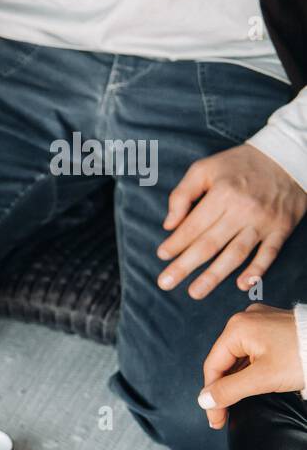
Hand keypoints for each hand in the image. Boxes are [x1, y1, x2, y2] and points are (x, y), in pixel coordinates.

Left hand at [157, 143, 305, 297]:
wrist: (287, 157)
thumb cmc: (239, 164)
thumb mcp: (205, 168)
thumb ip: (182, 194)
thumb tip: (169, 224)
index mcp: (222, 194)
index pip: (193, 226)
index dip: (176, 243)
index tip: (161, 256)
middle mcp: (243, 210)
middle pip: (210, 244)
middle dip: (185, 265)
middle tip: (165, 283)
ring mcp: (263, 222)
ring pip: (236, 253)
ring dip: (214, 276)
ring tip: (195, 292)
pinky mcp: (281, 229)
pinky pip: (269, 253)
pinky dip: (257, 270)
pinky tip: (242, 284)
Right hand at [199, 304, 302, 427]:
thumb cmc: (305, 356)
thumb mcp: (263, 378)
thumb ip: (229, 390)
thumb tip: (205, 400)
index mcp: (237, 327)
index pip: (213, 366)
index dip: (211, 395)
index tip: (215, 418)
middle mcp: (246, 320)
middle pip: (225, 362)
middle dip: (225, 389)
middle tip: (225, 414)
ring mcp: (261, 322)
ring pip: (240, 358)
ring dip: (238, 381)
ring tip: (241, 402)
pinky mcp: (274, 328)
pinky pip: (254, 351)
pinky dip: (252, 370)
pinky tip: (255, 384)